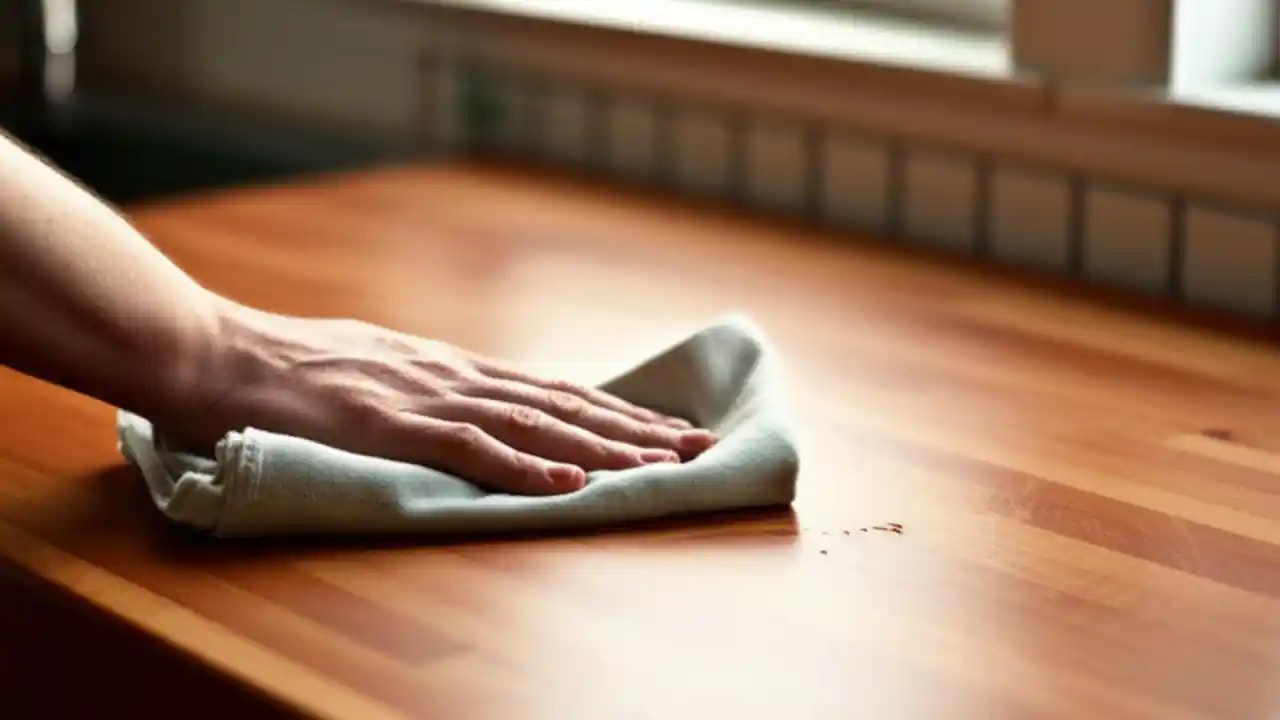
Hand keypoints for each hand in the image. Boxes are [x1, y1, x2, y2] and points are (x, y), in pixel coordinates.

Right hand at [161, 301, 715, 494]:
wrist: (218, 354)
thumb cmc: (288, 367)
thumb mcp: (375, 368)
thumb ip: (425, 387)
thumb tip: (466, 403)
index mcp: (451, 366)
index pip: (551, 389)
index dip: (613, 409)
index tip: (663, 426)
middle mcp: (455, 375)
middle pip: (562, 404)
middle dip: (633, 428)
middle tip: (696, 445)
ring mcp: (428, 398)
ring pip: (536, 425)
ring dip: (603, 447)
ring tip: (660, 465)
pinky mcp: (394, 426)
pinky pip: (473, 451)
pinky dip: (528, 470)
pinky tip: (571, 485)